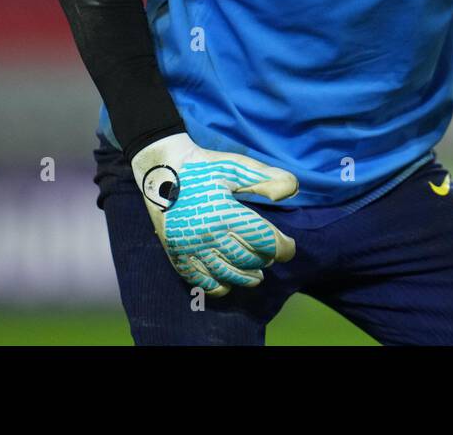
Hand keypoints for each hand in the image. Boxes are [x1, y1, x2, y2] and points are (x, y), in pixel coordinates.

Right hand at [131, 133, 297, 295]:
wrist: (160, 168)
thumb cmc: (202, 166)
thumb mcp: (236, 166)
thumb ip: (266, 178)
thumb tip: (292, 191)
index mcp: (225, 212)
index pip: (265, 241)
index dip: (283, 248)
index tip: (289, 247)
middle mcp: (208, 234)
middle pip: (248, 259)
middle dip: (265, 260)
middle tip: (271, 256)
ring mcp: (190, 247)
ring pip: (226, 274)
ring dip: (246, 278)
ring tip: (256, 276)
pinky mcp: (176, 254)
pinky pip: (198, 280)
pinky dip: (216, 286)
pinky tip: (226, 283)